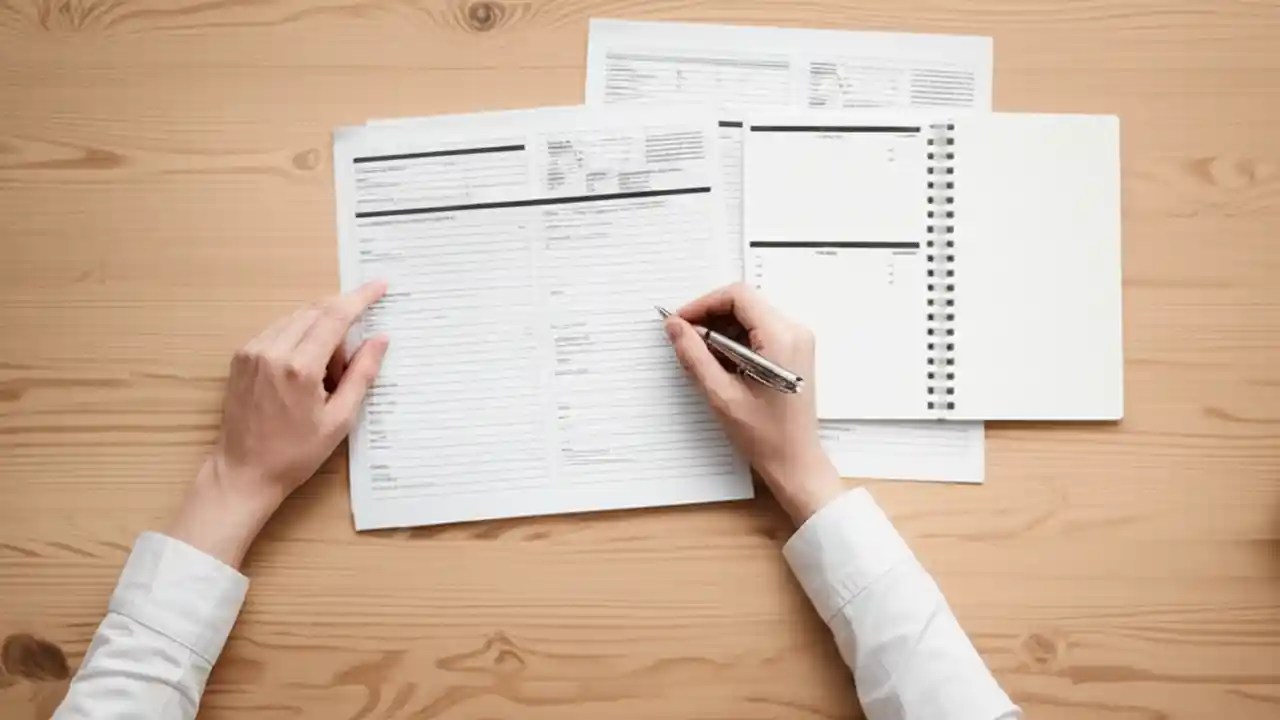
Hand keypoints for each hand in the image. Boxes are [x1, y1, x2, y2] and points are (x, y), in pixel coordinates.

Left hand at [166, 281, 389, 567]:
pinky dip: (299, 338)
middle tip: (347, 364)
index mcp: (299, 367)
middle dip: (340, 322)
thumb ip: (362, 374)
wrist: (243, 471)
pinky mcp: (241, 356)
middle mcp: (272, 350)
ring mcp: (252, 350)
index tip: (380, 285)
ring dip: (319, 332)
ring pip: (296, 318)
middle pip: (315, 311)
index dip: (360, 297)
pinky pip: (278, 330)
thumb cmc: (296, 452)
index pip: (335, 316)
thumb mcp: (339, 420)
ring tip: (324, 376)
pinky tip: (303, 371)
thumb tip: (380, 339)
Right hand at [665, 283, 843, 524]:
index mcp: (781, 337)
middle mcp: (794, 331)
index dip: (703, 304)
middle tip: (685, 340)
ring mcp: (796, 340)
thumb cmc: (765, 435)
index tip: (681, 322)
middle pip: (744, 303)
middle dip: (710, 317)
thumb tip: (675, 327)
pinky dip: (735, 341)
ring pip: (749, 316)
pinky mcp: (792, 351)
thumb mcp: (721, 394)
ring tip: (702, 358)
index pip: (738, 296)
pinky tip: (721, 365)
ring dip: (721, 331)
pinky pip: (759, 331)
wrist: (795, 461)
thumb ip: (694, 355)